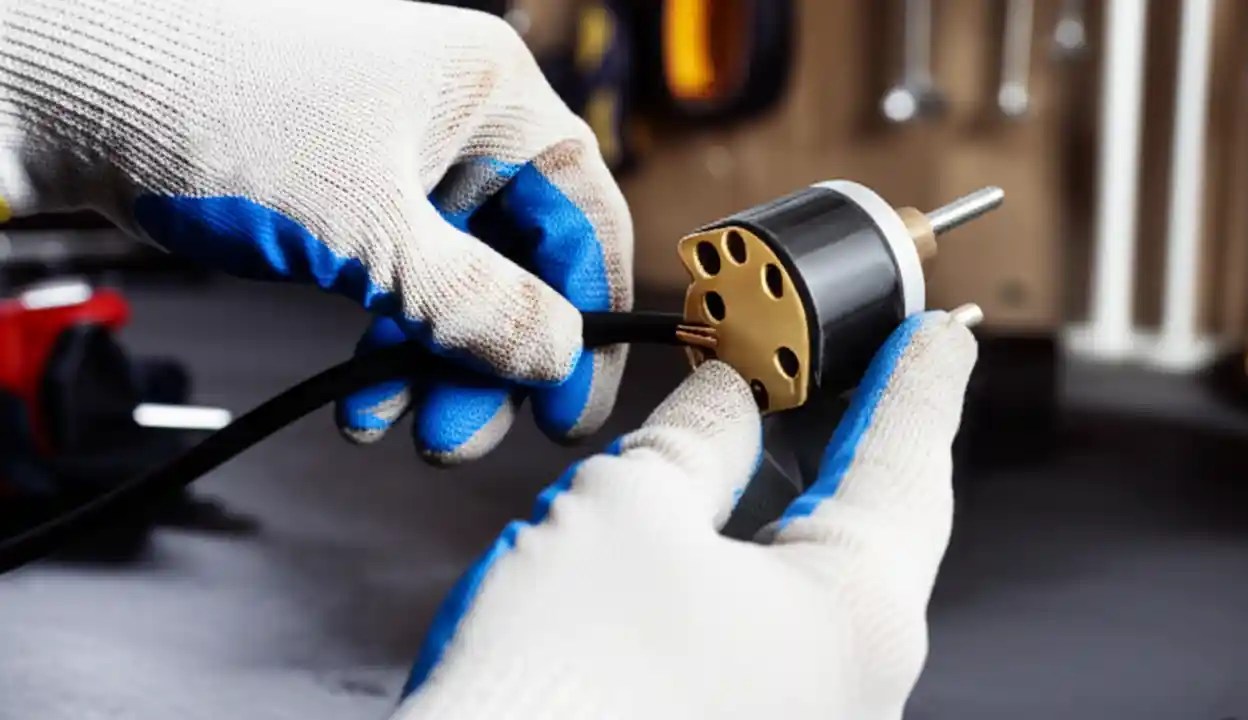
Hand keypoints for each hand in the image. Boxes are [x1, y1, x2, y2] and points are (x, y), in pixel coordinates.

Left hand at [0, 0, 630, 461]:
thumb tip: (559, 357)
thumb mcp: (371, 228)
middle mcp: (453, 124)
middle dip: (493, 357)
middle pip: (517, 261)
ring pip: (455, 284)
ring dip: (437, 366)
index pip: (579, 213)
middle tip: (472, 429)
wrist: (69, 89)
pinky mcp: (346, 200)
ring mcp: (397, 162)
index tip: (571, 397)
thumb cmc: (216, 104)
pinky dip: (387, 346)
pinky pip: (397, 285)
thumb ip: (478, 303)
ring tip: (412, 428)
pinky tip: (363, 400)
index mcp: (488, 93)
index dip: (586, 313)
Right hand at [393, 311, 977, 719]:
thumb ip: (698, 438)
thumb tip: (729, 396)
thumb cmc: (559, 680)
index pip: (907, 462)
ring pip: (822, 589)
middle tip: (834, 364)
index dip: (919, 381)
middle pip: (875, 529)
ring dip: (796, 503)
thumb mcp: (627, 510)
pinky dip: (758, 571)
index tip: (940, 336)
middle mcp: (859, 689)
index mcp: (858, 616)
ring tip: (770, 431)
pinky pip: (779, 639)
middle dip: (853, 437)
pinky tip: (717, 537)